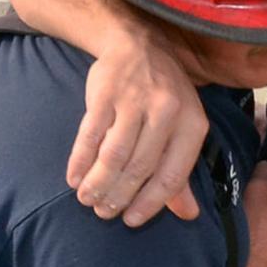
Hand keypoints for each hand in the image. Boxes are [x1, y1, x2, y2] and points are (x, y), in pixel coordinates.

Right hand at [69, 29, 208, 226]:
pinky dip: (80, 160)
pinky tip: (74, 178)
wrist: (138, 44)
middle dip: (120, 196)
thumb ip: (182, 172)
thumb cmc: (164, 96)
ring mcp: (135, 101)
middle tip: (104, 213)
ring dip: (98, 182)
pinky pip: (90, 135)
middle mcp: (167, 112)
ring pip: (114, 154)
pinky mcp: (105, 93)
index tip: (131, 221)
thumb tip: (189, 214)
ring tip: (88, 199)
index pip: (172, 174)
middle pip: (140, 167)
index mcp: (193, 124)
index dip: (151, 203)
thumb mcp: (183, 128)